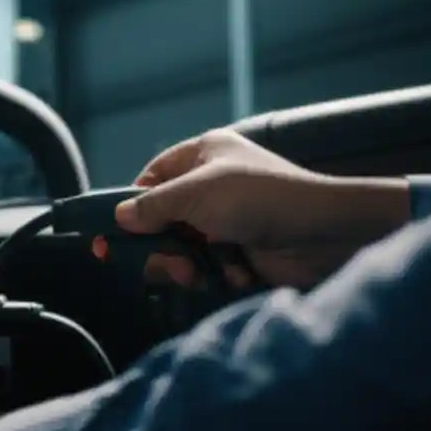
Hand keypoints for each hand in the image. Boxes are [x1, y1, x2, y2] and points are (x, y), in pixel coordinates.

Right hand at [115, 128, 410, 288]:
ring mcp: (226, 219)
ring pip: (181, 249)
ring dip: (187, 265)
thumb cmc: (264, 198)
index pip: (150, 180)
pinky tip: (234, 272)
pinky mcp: (240, 249)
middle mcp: (212, 185)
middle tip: (162, 261)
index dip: (128, 207)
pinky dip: (215, 274)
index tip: (107, 235)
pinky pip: (207, 266)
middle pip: (161, 220)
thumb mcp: (196, 195)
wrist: (323, 233)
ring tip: (201, 271)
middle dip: (161, 246)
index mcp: (203, 155)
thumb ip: (151, 207)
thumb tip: (119, 217)